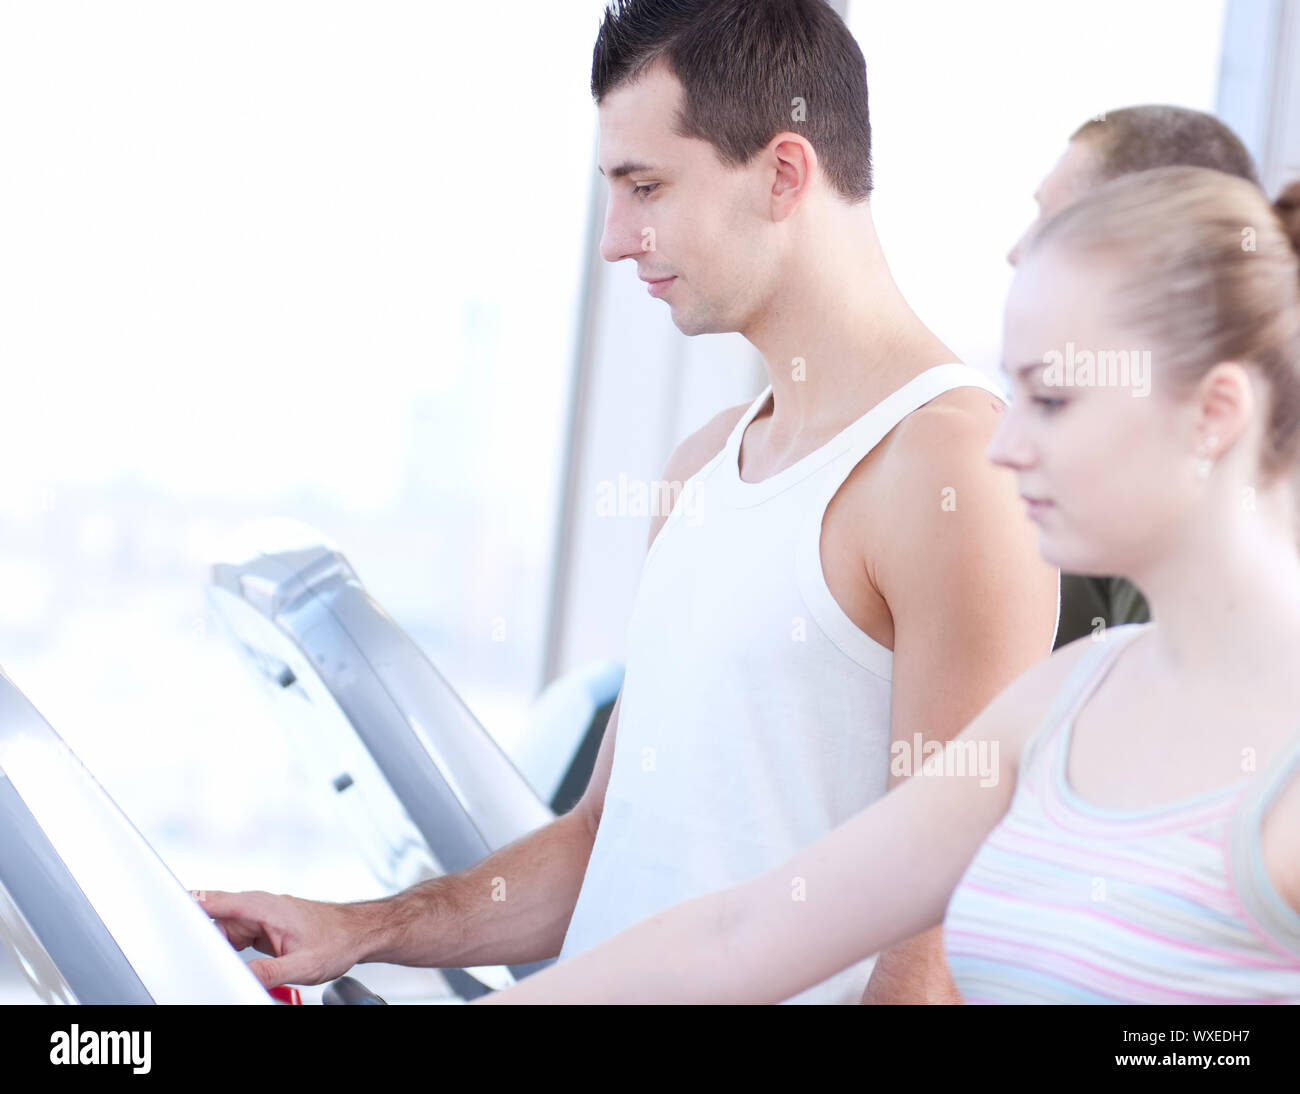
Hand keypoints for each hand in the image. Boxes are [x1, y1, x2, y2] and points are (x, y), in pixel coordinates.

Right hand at [191, 889, 363, 988]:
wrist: (355, 933)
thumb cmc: (336, 940)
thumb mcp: (302, 964)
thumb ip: (269, 971)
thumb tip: (240, 978)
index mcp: (262, 907)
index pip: (212, 902)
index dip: (183, 906)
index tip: (162, 916)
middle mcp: (256, 908)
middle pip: (210, 919)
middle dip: (194, 935)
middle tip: (180, 955)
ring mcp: (257, 918)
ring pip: (219, 931)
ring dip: (210, 946)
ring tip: (200, 963)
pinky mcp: (259, 929)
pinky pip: (231, 938)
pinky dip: (222, 951)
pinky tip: (220, 963)